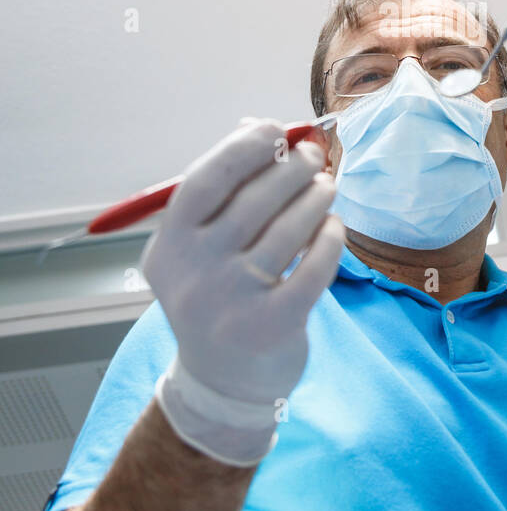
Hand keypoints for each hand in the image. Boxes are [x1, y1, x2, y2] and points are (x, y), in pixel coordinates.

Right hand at [142, 118, 343, 463]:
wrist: (224, 384)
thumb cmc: (219, 294)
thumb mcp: (202, 247)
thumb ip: (224, 190)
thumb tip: (257, 126)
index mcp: (169, 246)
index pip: (204, 182)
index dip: (242, 149)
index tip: (274, 129)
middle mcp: (194, 274)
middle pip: (253, 200)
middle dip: (293, 168)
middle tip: (314, 156)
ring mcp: (233, 302)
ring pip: (290, 228)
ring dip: (317, 197)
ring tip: (326, 188)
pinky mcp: (273, 325)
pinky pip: (315, 264)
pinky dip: (331, 238)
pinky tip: (333, 227)